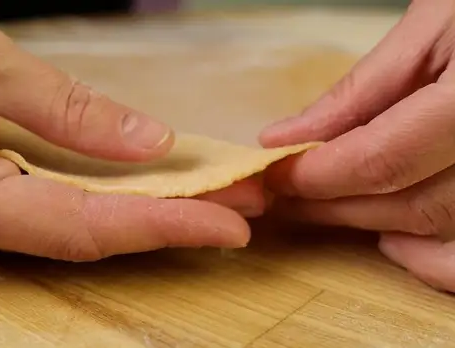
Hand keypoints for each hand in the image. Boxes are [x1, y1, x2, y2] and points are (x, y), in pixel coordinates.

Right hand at [0, 0, 261, 260]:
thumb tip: (151, 144)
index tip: (227, 224)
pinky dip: (100, 199)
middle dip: (163, 220)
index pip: (78, 228)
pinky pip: (43, 209)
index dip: (160, 226)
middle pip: (79, 235)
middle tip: (236, 206)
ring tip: (209, 197)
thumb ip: (71, 110)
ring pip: (64, 227)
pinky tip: (147, 189)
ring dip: (139, 211)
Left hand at [258, 0, 454, 291]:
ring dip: (371, 226)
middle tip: (284, 193)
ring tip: (322, 206)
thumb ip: (364, 88)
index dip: (316, 176)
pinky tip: (391, 238)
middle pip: (408, 205)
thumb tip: (287, 137)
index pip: (381, 161)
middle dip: (332, 204)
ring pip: (436, 229)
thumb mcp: (434, 26)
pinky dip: (430, 259)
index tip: (272, 172)